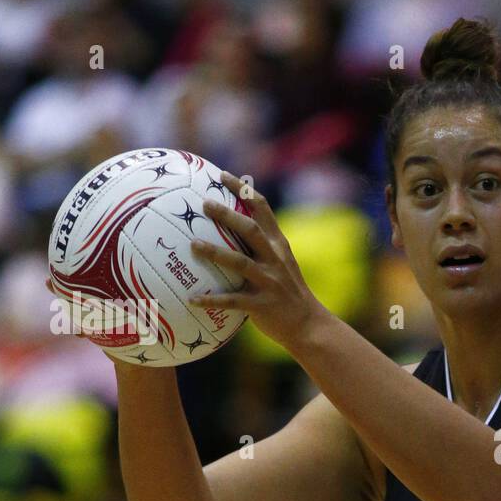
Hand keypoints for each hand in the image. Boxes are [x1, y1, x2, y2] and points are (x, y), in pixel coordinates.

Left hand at [188, 172, 326, 351]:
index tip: (222, 175)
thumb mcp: (281, 263)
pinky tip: (192, 299)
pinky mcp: (262, 305)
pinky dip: (212, 300)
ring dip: (216, 253)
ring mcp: (270, 282)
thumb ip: (261, 246)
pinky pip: (233, 301)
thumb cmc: (288, 293)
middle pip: (251, 231)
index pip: (263, 209)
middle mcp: (275, 260)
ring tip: (193, 245)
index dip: (243, 190)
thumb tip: (231, 227)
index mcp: (279, 245)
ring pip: (240, 263)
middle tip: (204, 203)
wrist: (309, 325)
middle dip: (228, 215)